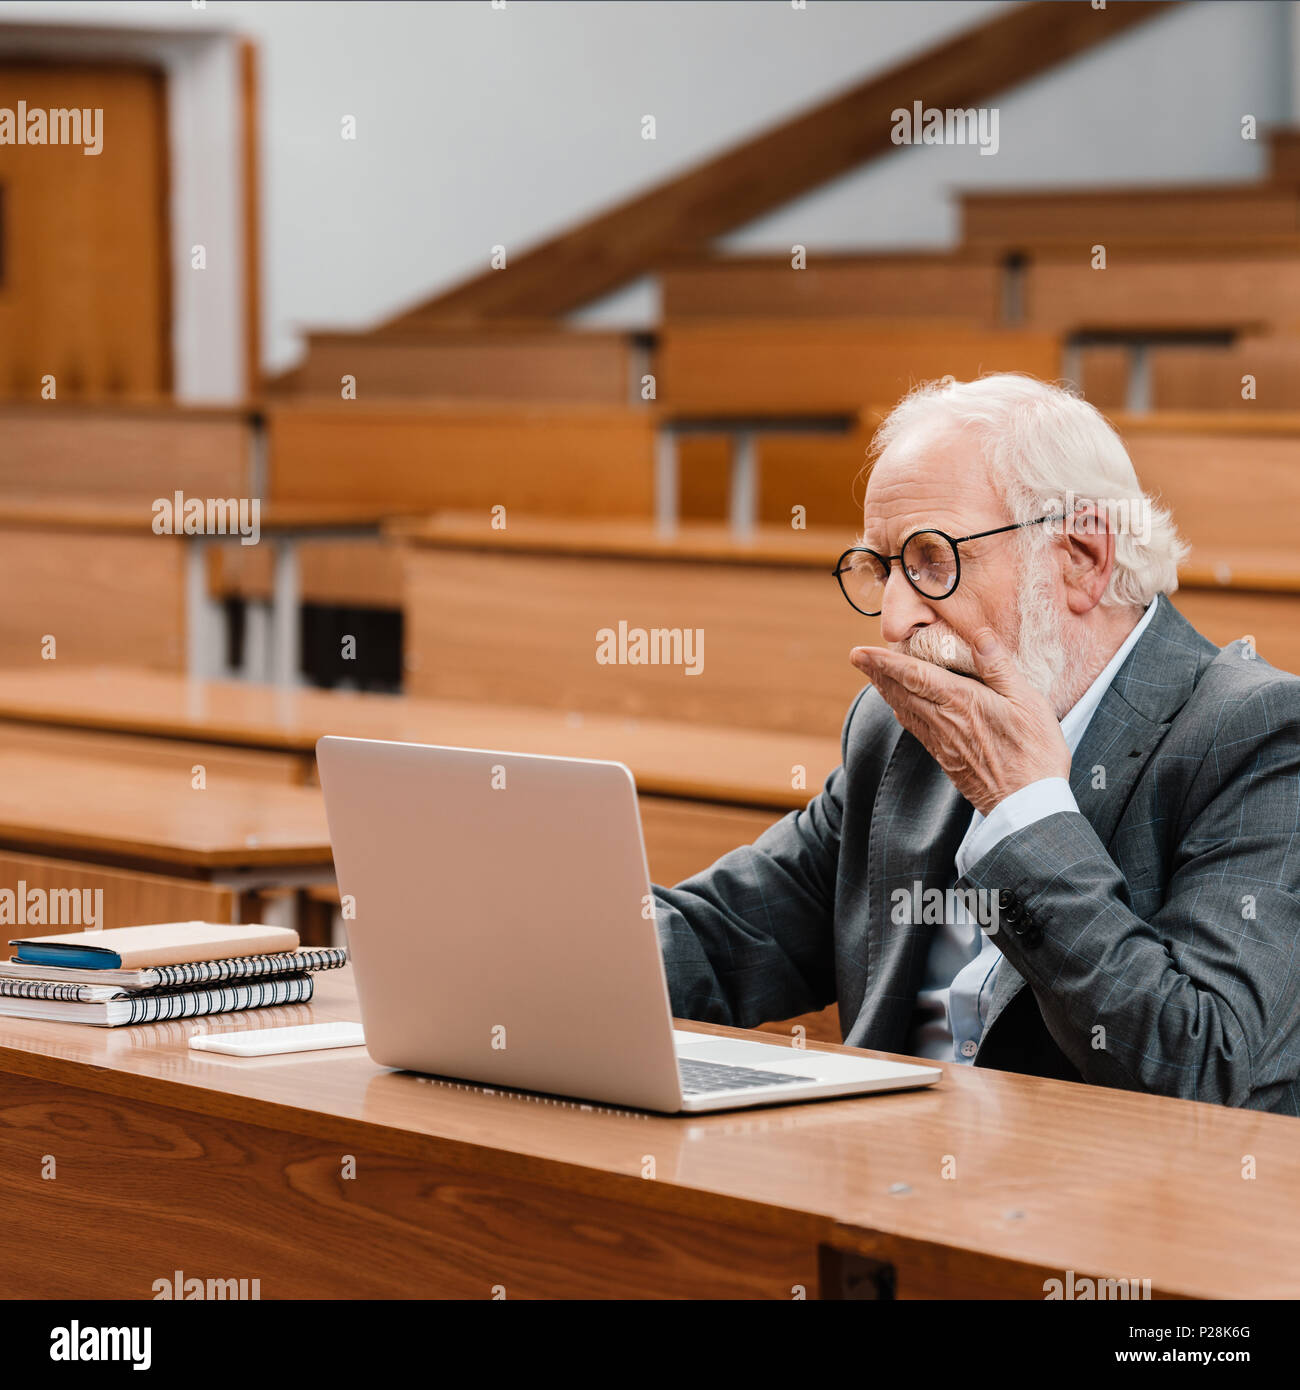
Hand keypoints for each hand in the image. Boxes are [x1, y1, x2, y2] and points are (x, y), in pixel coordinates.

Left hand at [849, 627, 1069, 816]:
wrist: (1026, 805)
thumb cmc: (1033, 751)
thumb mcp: (1027, 702)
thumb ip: (999, 667)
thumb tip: (979, 636)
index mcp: (960, 702)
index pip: (912, 675)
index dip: (883, 662)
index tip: (859, 652)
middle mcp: (943, 721)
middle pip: (900, 692)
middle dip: (876, 672)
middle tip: (858, 657)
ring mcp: (942, 742)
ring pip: (905, 710)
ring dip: (886, 690)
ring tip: (875, 675)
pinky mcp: (946, 757)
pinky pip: (916, 728)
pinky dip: (903, 711)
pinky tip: (903, 708)